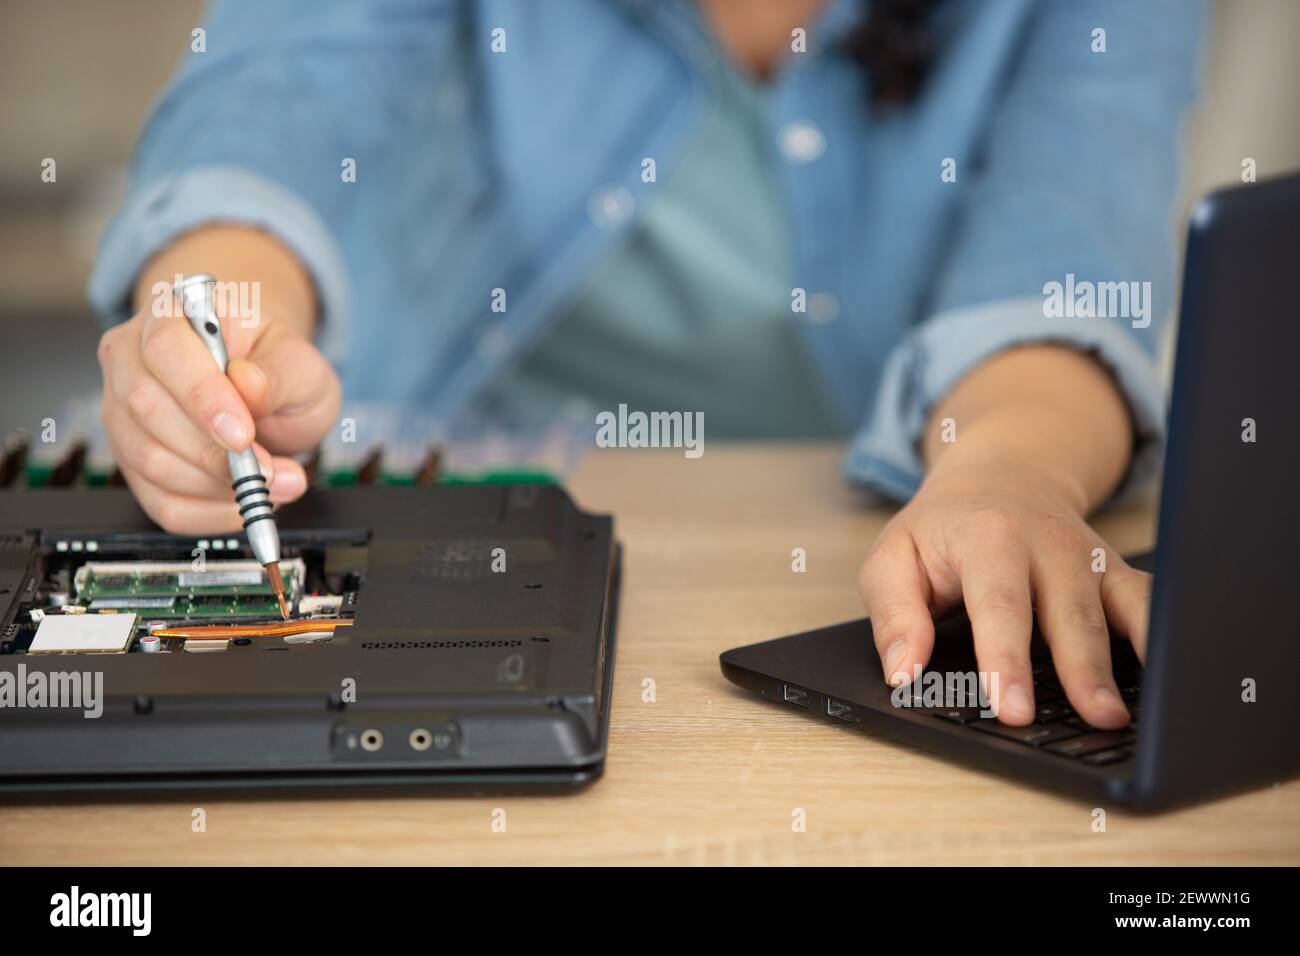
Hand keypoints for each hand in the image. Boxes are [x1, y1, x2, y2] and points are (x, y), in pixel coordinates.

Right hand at [98, 280, 339, 533]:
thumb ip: (280, 372)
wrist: (263, 384)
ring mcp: (123, 413)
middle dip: (213, 454)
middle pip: (147, 410)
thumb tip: (248, 386)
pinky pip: (158, 501)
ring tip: (274, 483)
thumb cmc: (274, 364)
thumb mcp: (300, 361)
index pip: (166, 350)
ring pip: (149, 461)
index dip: (201, 397)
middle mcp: (132, 359)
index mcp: (171, 314)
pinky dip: (208, 513)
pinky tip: (243, 502)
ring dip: (218, 487)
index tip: (242, 435)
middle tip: (270, 471)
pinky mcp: (132, 461)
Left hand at [857, 450, 1149, 728]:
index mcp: (989, 537)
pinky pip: (1150, 603)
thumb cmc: (942, 528)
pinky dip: (1162, 637)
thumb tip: (903, 673)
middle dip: (1081, 668)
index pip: (1000, 604)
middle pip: (1069, 612)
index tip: (1011, 706)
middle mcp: (1050, 545)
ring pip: (1118, 610)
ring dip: (1127, 662)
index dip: (1006, 658)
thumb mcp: (892, 558)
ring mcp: (1091, 559)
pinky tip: (1169, 678)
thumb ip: (894, 615)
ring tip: (1127, 712)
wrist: (1000, 475)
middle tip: (1092, 718)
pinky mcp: (1117, 574)